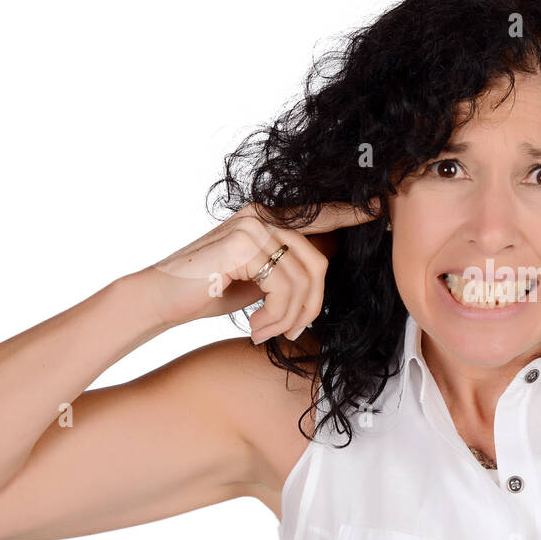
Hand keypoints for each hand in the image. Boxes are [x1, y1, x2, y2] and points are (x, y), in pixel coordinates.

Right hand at [130, 199, 380, 341]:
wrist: (161, 298)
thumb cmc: (210, 290)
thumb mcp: (259, 277)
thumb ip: (288, 266)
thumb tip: (326, 268)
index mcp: (267, 217)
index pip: (318, 214)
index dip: (350, 212)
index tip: (379, 208)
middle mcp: (263, 214)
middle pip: (319, 263)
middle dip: (311, 306)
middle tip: (291, 331)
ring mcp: (253, 226)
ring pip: (304, 280)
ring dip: (290, 318)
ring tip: (265, 331)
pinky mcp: (245, 245)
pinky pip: (285, 289)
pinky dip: (276, 317)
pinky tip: (255, 327)